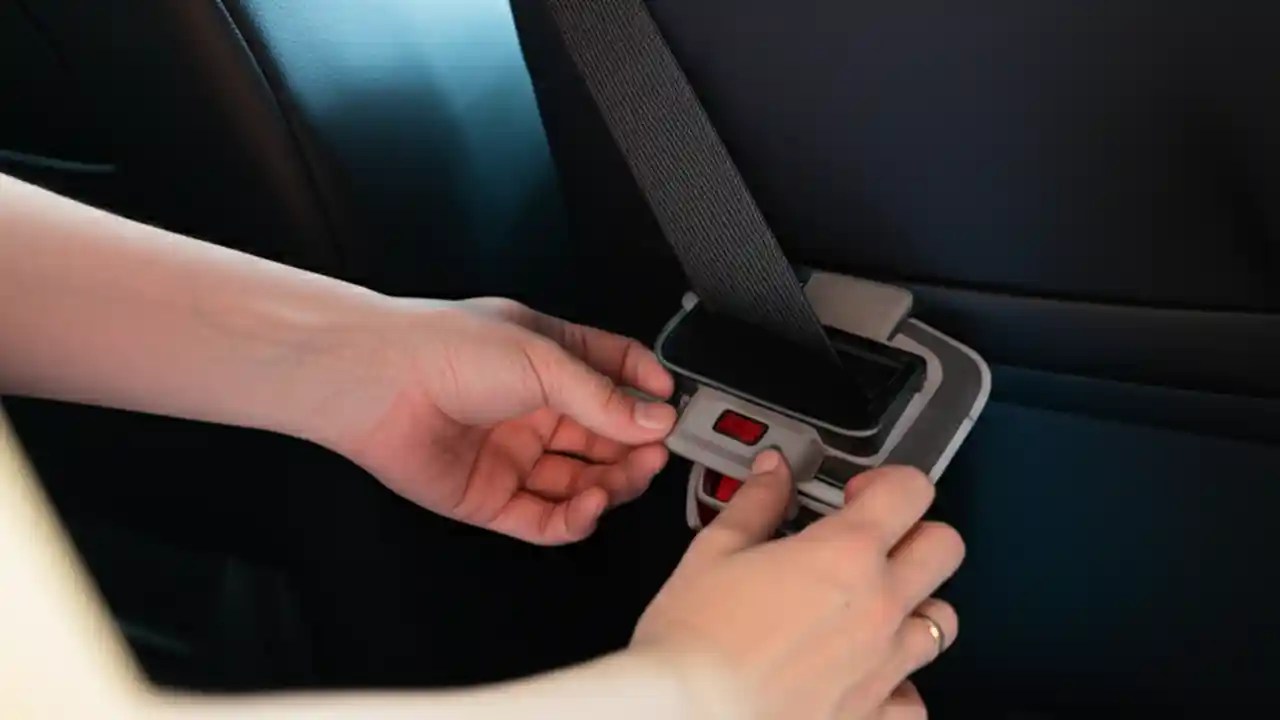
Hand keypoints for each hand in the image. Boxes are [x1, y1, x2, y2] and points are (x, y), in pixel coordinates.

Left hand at [317, 297, 677, 544]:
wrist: (377, 385)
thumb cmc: (449, 350)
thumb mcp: (544, 361)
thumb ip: (603, 399)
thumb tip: (657, 420)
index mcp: (549, 358)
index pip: (614, 372)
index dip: (646, 389)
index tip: (671, 405)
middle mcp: (534, 407)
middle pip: (604, 435)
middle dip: (635, 446)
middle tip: (656, 453)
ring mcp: (514, 454)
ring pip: (581, 480)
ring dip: (612, 483)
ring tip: (628, 478)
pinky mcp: (492, 498)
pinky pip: (545, 519)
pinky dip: (574, 519)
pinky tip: (591, 506)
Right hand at [631, 453, 963, 719]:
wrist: (684, 713)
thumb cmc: (693, 640)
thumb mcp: (714, 550)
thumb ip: (756, 503)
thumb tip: (773, 472)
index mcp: (843, 553)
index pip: (911, 490)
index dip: (890, 482)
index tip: (861, 493)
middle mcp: (877, 606)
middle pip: (945, 548)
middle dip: (915, 533)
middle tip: (872, 542)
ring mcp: (884, 665)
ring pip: (942, 620)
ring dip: (913, 605)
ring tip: (868, 607)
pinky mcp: (874, 714)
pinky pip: (915, 698)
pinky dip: (900, 683)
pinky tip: (867, 673)